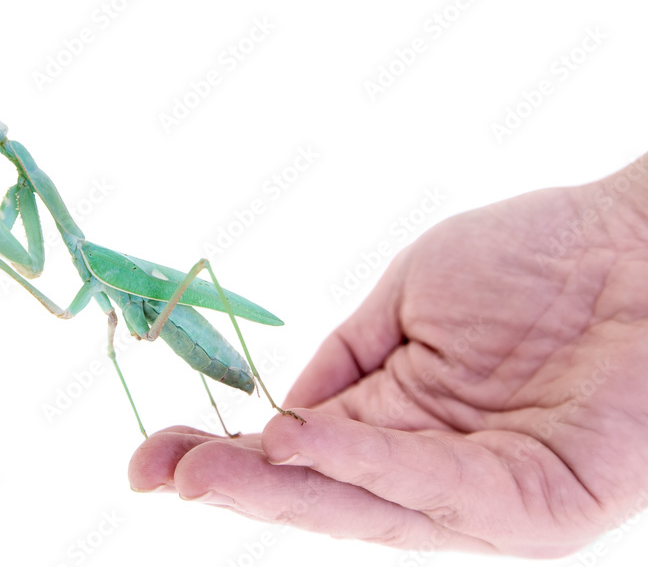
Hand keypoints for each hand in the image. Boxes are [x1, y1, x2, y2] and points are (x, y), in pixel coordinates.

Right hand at [130, 157, 647, 557]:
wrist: (638, 244)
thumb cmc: (534, 262)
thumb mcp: (406, 306)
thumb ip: (343, 363)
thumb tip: (274, 409)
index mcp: (397, 425)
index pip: (298, 455)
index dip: (223, 457)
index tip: (152, 455)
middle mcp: (430, 473)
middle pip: (319, 493)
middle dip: (233, 486)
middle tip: (157, 474)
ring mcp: (481, 496)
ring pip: (363, 505)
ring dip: (278, 488)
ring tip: (203, 472)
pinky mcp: (534, 507)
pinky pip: (434, 489)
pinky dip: (360, 464)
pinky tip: (295, 443)